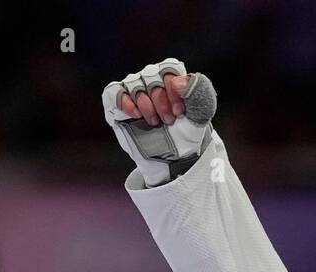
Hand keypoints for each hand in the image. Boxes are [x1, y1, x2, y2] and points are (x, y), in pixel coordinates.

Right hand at [101, 58, 217, 186]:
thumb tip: (177, 81)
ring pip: (134, 84)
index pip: (168, 69)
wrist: (173, 157)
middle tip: (169, 120)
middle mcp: (151, 79)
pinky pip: (114, 92)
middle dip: (161, 100)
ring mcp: (134, 91)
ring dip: (146, 105)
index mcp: (172, 77)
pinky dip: (125, 102)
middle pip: (151, 76)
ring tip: (155, 123)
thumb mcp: (200, 114)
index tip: (179, 112)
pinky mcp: (118, 104)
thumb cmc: (187, 133)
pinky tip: (136, 115)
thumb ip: (198, 92)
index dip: (174, 90)